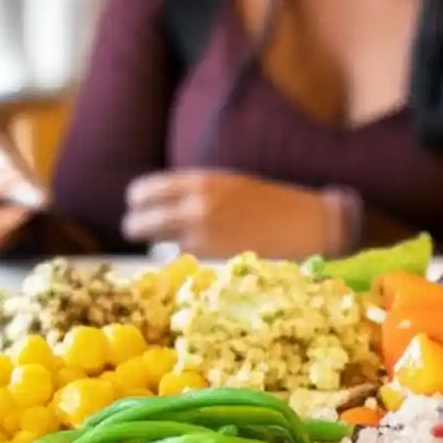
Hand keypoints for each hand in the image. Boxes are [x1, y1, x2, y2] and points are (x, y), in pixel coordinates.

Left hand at [123, 170, 337, 258]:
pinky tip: (198, 253)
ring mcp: (203, 236)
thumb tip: (160, 205)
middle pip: (142, 222)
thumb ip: (194, 192)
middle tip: (139, 230)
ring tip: (171, 242)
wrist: (305, 223)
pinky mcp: (214, 260)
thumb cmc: (268, 202)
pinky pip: (183, 260)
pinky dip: (183, 258)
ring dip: (160, 245)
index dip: (138, 200)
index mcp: (200, 181)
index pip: (146, 190)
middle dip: (137, 227)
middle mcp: (196, 207)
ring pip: (159, 245)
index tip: (137, 205)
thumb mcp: (227, 184)